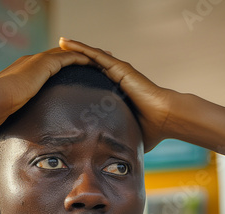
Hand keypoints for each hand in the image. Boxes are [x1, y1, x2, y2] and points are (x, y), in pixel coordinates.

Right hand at [0, 47, 92, 144]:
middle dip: (77, 59)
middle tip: (96, 61)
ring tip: (103, 57)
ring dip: (86, 55)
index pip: (44, 71)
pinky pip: (69, 57)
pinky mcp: (43, 64)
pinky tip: (98, 59)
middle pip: (59, 58)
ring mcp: (36, 62)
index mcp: (21, 77)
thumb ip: (4, 135)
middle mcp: (29, 65)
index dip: (59, 71)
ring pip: (67, 53)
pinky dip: (84, 57)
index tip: (72, 77)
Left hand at [58, 38, 176, 151]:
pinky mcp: (120, 68)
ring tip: (60, 42)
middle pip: (92, 64)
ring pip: (92, 55)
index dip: (83, 73)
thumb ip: (122, 140)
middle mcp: (118, 77)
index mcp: (118, 90)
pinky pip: (96, 56)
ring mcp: (119, 71)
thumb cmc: (154, 128)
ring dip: (75, 48)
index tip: (68, 72)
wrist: (166, 118)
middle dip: (76, 58)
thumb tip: (116, 159)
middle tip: (58, 52)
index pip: (96, 78)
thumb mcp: (131, 134)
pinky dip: (81, 48)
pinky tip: (67, 44)